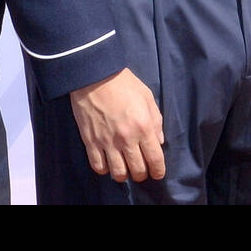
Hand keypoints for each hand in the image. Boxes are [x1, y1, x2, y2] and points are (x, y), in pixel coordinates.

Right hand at [69, 68, 164, 182]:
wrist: (94, 75)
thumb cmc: (123, 83)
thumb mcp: (147, 97)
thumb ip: (156, 121)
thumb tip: (159, 141)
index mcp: (143, 126)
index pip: (155, 160)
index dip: (158, 171)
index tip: (157, 172)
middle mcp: (127, 138)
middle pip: (137, 170)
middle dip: (142, 174)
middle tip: (141, 169)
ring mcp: (107, 142)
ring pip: (118, 174)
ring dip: (124, 175)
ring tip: (124, 168)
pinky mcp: (90, 141)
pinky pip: (98, 166)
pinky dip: (104, 169)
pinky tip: (108, 163)